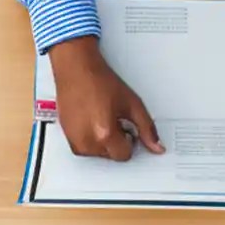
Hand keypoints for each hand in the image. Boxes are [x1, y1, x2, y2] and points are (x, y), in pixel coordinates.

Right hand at [49, 37, 163, 161]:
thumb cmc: (100, 82)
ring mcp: (75, 141)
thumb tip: (156, 147)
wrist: (76, 69)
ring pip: (98, 153)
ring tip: (100, 116)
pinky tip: (91, 118)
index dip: (129, 140)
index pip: (124, 155)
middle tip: (112, 117)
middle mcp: (87, 142)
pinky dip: (90, 137)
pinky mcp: (67, 137)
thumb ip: (147, 128)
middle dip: (115, 140)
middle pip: (111, 155)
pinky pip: (85, 147)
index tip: (127, 126)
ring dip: (103, 140)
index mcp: (104, 135)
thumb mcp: (132, 104)